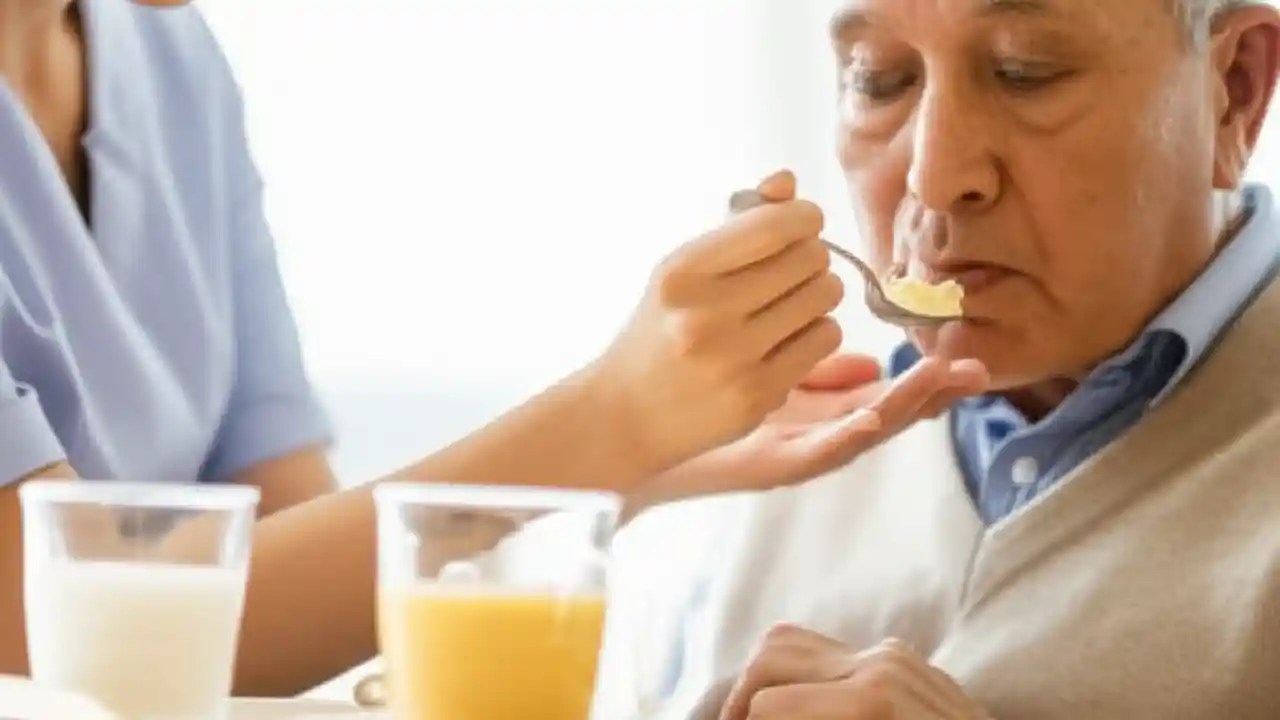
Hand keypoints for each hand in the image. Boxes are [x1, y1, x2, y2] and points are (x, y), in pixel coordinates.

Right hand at [589, 170, 844, 478]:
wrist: (627, 413)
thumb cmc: (661, 330)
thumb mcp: (682, 271)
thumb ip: (737, 224)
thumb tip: (788, 182)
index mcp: (683, 271)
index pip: (776, 224)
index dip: (805, 218)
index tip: (801, 227)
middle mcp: (705, 313)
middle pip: (811, 258)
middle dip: (811, 258)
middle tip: (790, 273)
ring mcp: (732, 359)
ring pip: (825, 297)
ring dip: (817, 296)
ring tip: (789, 306)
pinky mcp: (756, 395)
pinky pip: (824, 338)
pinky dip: (815, 333)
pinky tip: (787, 340)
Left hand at [629, 352, 987, 508]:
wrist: (639, 430)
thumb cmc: (694, 389)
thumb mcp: (756, 350)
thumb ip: (800, 331)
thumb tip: (866, 348)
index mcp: (820, 405)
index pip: (887, 385)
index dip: (927, 373)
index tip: (965, 351)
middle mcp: (817, 431)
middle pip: (892, 411)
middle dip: (936, 392)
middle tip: (975, 369)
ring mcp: (798, 450)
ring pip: (867, 430)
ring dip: (907, 406)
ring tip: (945, 382)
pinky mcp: (770, 463)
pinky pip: (817, 450)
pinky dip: (848, 435)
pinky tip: (873, 415)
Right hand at [720, 625, 988, 719]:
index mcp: (870, 704)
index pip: (766, 707)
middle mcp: (880, 665)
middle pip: (771, 655)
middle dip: (741, 700)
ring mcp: (894, 655)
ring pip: (792, 639)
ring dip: (765, 678)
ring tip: (756, 716)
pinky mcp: (903, 656)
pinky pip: (830, 649)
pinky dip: (801, 675)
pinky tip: (804, 711)